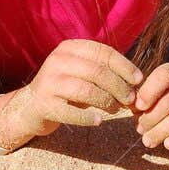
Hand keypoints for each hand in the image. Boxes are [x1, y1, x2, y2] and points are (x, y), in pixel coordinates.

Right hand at [12, 39, 142, 133]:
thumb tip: (136, 81)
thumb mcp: (81, 72)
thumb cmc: (65, 89)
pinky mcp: (44, 105)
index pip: (102, 52)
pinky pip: (72, 113)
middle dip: (119, 86)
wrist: (29, 106)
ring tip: (116, 109)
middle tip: (130, 99)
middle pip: (97, 72)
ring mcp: (49, 83)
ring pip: (87, 91)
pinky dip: (89, 118)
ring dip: (107, 102)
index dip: (124, 66)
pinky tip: (99, 121)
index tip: (139, 79)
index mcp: (69, 48)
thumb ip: (104, 71)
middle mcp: (57, 61)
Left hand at [131, 63, 168, 154]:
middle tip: (140, 129)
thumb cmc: (165, 109)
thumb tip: (130, 103)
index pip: (165, 75)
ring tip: (147, 140)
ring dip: (160, 132)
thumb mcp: (151, 100)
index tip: (138, 106)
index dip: (149, 90)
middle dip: (151, 118)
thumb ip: (140, 100)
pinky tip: (168, 145)